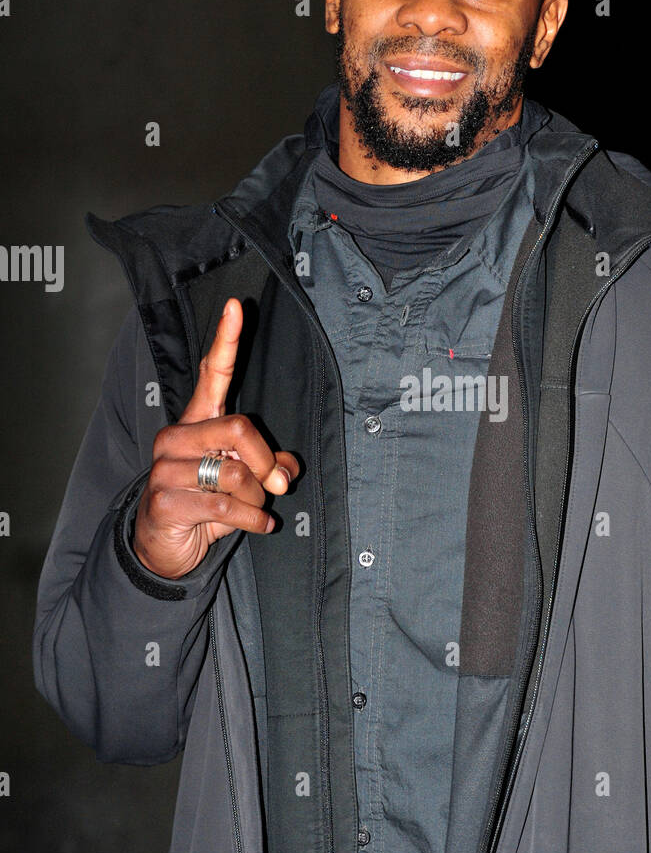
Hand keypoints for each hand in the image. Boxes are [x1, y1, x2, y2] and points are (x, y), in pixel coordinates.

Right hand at [132, 297, 299, 579]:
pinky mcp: (165, 500)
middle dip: (266, 463)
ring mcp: (166, 468)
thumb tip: (285, 473)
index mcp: (197, 421)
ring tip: (254, 509)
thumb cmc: (206, 503)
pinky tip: (258, 525)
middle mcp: (178, 437)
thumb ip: (271, 467)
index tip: (236, 306)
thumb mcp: (246, 482)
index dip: (226, 340)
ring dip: (258, 499)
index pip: (213, 374)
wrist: (164, 546)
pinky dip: (253, 520)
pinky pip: (227, 506)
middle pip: (239, 428)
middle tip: (273, 486)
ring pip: (236, 474)